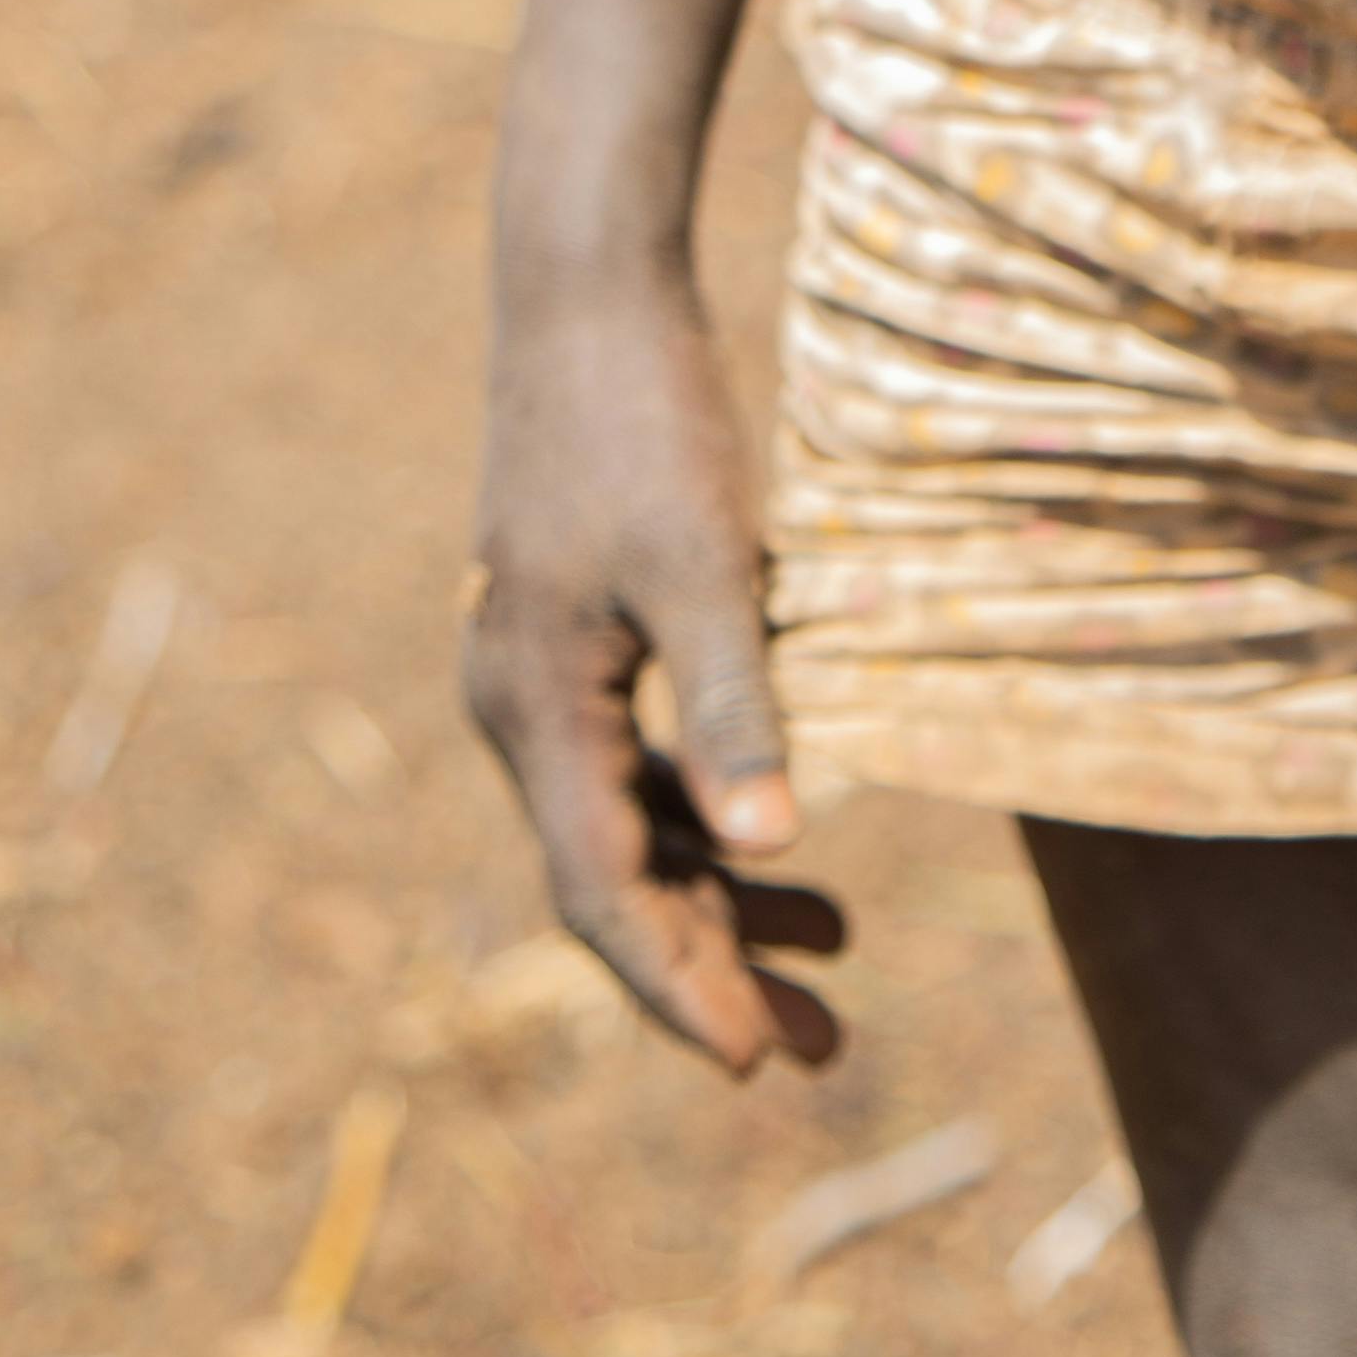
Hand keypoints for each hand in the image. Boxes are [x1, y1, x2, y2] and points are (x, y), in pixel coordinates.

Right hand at [464, 288, 845, 1072]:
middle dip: (714, 967)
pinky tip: (778, 833)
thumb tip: (771, 843)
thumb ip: (736, 702)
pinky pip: (633, 759)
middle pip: (615, 879)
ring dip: (721, 895)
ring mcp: (540, 670)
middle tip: (822, 1049)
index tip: (754, 1067)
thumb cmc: (646, 415)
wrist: (584, 289)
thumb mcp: (705, 561)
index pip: (602, 895)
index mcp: (537, 710)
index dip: (678, 988)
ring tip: (836, 957)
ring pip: (630, 825)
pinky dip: (704, 806)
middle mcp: (520, 709)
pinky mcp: (573, 629)